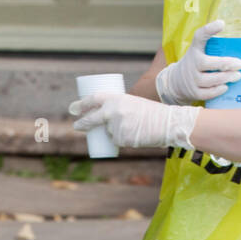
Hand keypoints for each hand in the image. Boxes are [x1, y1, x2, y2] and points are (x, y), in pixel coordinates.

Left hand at [69, 93, 199, 150]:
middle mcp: (114, 112)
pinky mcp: (122, 139)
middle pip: (92, 119)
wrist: (167, 123)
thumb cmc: (151, 112)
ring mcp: (117, 126)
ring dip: (112, 132)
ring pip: (107, 132)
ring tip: (130, 127)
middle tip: (77, 126)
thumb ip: (118, 108)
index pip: (94, 99)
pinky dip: (121, 139)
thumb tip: (104, 117)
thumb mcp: (133, 103)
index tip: (73, 109)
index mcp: (117, 98)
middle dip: (82, 123)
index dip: (82, 104)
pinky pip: (116, 140)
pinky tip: (133, 135)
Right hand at [155, 20, 240, 105]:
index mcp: (196, 48)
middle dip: (225, 64)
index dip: (210, 29)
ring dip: (224, 78)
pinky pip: (206, 93)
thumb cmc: (199, 64)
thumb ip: (224, 48)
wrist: (177, 82)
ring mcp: (191, 78)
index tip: (222, 23)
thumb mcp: (205, 52)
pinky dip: (216, 91)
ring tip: (238, 76)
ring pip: (208, 79)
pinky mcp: (193, 92)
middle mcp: (191, 62)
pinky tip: (226, 87)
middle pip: (206, 63)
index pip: (200, 36)